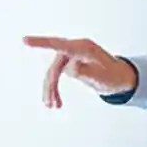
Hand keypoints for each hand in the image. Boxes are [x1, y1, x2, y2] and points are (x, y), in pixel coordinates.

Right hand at [22, 36, 138, 107]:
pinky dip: (55, 88)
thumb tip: (70, 68)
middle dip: (51, 85)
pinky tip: (56, 102)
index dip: (41, 43)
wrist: (121, 78)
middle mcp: (76, 48)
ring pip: (53, 73)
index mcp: (84, 48)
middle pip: (55, 66)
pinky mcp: (70, 62)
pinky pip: (57, 75)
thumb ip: (87, 71)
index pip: (59, 45)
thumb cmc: (114, 76)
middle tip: (50, 104)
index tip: (25, 40)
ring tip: (53, 106)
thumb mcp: (103, 77)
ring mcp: (72, 55)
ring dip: (51, 89)